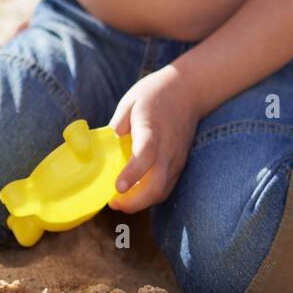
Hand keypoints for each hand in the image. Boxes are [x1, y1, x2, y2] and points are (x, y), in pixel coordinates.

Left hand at [106, 65, 198, 213]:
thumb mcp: (130, 102)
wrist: (190, 89)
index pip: (145, 155)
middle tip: (113, 202)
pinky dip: (150, 195)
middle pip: (157, 185)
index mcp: (153, 129)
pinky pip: (166, 187)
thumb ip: (117, 126)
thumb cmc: (156, 93)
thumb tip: (103, 148)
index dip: (132, 173)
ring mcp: (176, 159)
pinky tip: (135, 193)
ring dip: (141, 202)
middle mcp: (168, 149)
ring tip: (120, 201)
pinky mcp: (180, 164)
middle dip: (135, 202)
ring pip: (162, 191)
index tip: (117, 187)